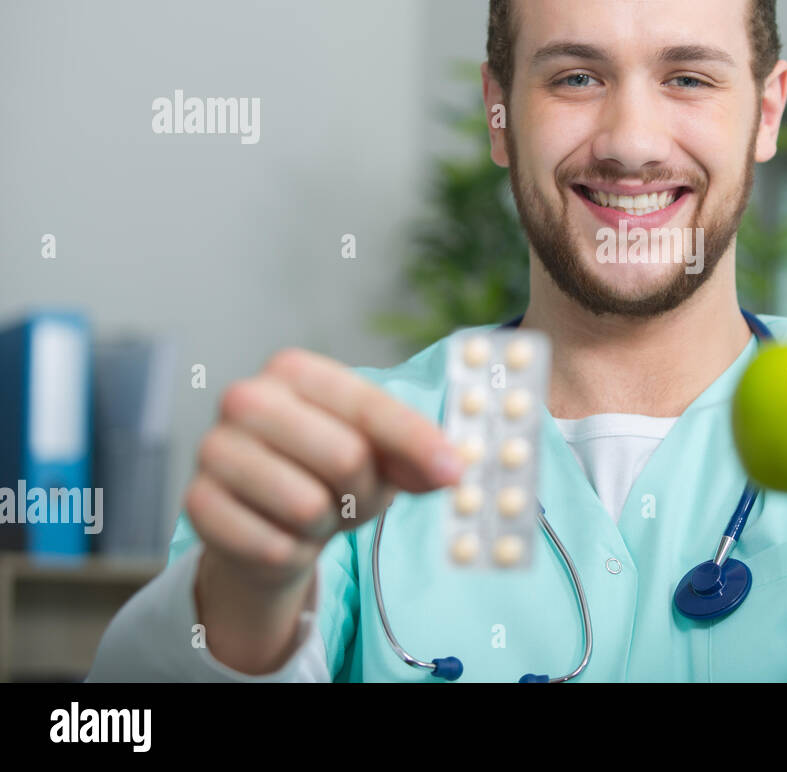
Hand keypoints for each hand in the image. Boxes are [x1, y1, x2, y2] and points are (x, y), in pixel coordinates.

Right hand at [185, 348, 463, 673]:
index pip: (369, 406)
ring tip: (315, 511)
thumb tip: (451, 468)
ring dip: (326, 523)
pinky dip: (293, 553)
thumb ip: (416, 453)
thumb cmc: (329, 473)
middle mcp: (245, 398)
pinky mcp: (196, 504)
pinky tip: (281, 534)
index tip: (453, 472)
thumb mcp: (380, 454)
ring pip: (307, 505)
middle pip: (344, 455)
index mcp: (294, 370)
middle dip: (363, 490)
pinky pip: (273, 547)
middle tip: (353, 496)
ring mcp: (213, 449)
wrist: (265, 522)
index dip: (417, 442)